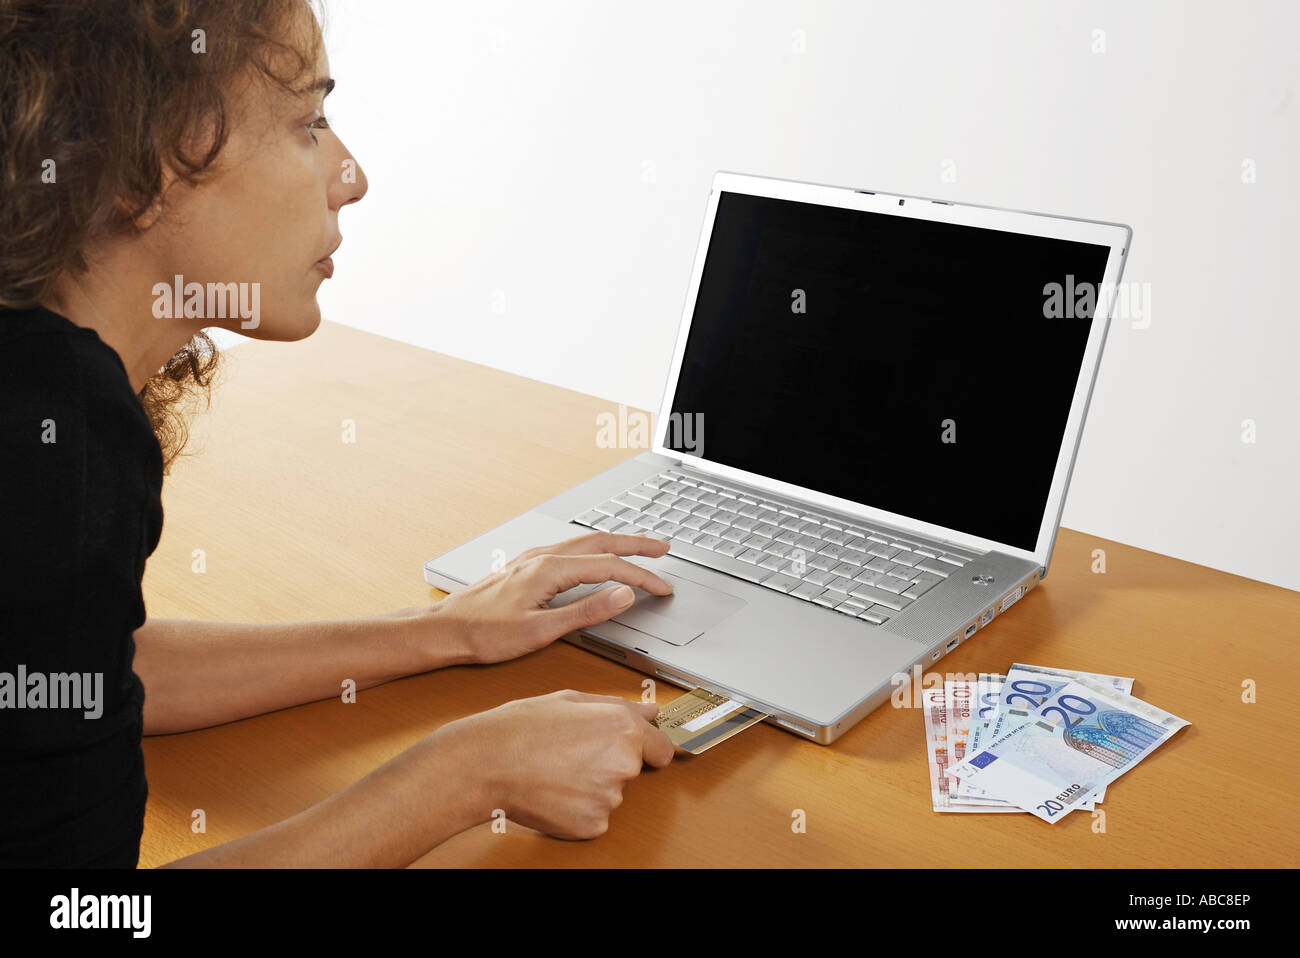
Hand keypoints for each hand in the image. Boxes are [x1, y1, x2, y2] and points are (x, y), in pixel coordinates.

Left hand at [433, 531, 674, 664]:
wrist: (444, 629)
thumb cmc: (484, 634)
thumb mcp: (541, 631)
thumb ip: (586, 611)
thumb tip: (622, 595)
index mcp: (550, 569)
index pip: (609, 567)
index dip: (641, 577)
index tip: (662, 588)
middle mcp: (542, 556)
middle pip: (600, 541)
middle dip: (635, 544)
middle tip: (663, 550)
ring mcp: (532, 558)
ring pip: (584, 542)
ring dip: (615, 543)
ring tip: (637, 548)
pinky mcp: (525, 566)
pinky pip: (569, 548)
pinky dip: (593, 549)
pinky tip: (593, 558)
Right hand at [437, 689, 674, 838]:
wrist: (487, 764)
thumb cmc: (520, 728)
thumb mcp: (570, 700)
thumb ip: (616, 705)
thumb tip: (648, 711)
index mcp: (623, 729)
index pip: (661, 749)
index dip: (647, 749)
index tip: (637, 751)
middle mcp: (623, 763)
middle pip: (632, 771)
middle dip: (609, 765)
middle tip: (572, 755)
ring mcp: (609, 798)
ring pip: (610, 794)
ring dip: (591, 788)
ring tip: (556, 771)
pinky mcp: (592, 825)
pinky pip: (593, 818)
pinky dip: (577, 810)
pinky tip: (553, 792)